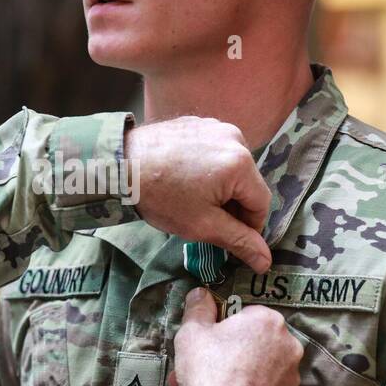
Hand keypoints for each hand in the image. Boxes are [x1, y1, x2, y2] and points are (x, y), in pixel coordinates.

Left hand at [125, 117, 271, 272]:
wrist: (119, 164)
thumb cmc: (161, 197)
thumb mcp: (203, 225)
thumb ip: (238, 241)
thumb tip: (266, 262)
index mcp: (240, 163)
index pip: (261, 203)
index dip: (249, 227)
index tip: (230, 239)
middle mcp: (235, 138)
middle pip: (248, 183)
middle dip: (233, 206)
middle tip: (207, 221)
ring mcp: (216, 127)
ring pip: (232, 168)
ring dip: (221, 188)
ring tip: (193, 199)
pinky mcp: (199, 123)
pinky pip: (215, 152)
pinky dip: (208, 169)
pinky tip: (186, 180)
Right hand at [170, 288, 302, 385]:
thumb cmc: (210, 368)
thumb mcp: (193, 331)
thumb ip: (198, 308)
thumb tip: (200, 294)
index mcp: (268, 321)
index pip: (244, 315)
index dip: (220, 328)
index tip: (205, 341)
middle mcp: (287, 345)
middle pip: (248, 345)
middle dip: (220, 357)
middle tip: (195, 369)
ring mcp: (289, 376)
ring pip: (251, 371)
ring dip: (226, 378)